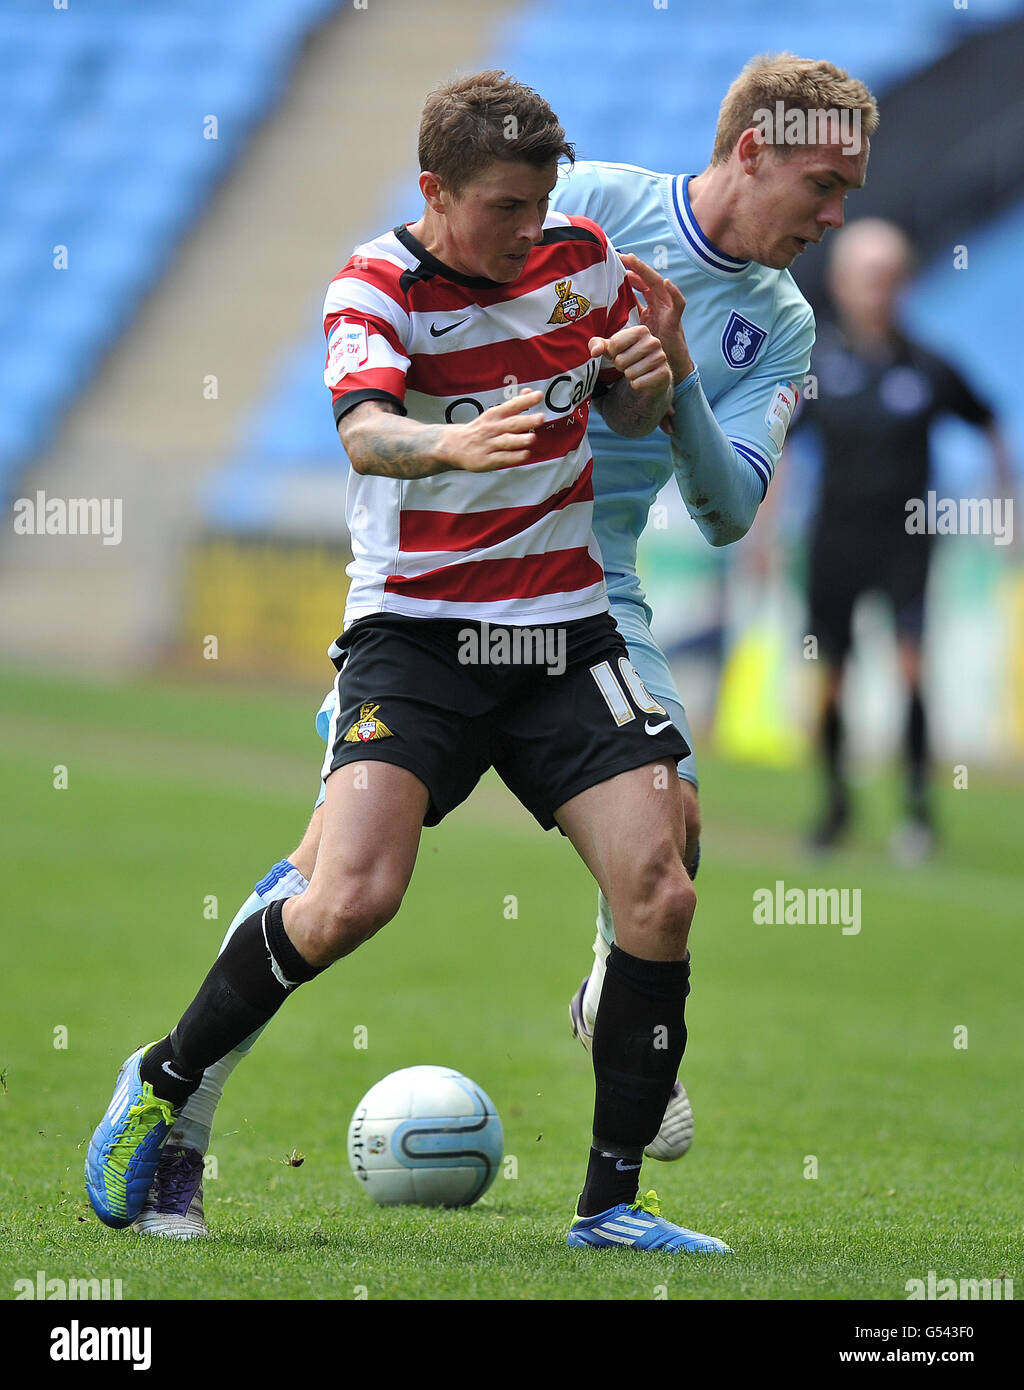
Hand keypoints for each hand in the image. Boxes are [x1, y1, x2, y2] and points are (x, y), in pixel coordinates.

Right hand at [439, 390, 544, 471]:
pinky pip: (502, 458)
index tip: (538, 395)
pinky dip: (514, 457)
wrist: (454, 445)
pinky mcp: (487, 460)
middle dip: (526, 421)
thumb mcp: (494, 414)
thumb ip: (514, 404)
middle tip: (541, 418)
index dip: (525, 401)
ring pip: (506, 442)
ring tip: (532, 438)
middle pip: (511, 424)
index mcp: (494, 415)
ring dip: (519, 440)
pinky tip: (525, 455)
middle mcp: (492, 429)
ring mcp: (489, 445)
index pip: (511, 406)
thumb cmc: (480, 429)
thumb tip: (530, 391)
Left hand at [588, 323, 670, 398]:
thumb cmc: (628, 356)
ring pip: (629, 373)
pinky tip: (643, 378)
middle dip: (621, 365)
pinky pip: (638, 383)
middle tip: (629, 364)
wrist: (650, 373)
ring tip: (636, 370)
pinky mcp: (664, 374)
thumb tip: (594, 352)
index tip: (621, 352)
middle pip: (621, 360)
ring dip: (629, 375)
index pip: (614, 344)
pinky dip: (636, 384)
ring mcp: (661, 357)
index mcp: (641, 330)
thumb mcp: (611, 348)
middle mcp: (653, 342)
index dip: (613, 353)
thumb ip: (597, 344)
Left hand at [619, 252, 692, 385]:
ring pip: (659, 285)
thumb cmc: (650, 350)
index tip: (615, 263)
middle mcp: (659, 304)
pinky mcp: (675, 320)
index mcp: (650, 306)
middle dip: (636, 266)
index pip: (639, 284)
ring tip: (635, 261)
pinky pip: (678, 303)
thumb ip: (624, 321)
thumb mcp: (635, 331)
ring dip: (647, 272)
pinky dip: (674, 292)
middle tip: (622, 256)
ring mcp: (668, 310)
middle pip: (648, 280)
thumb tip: (604, 315)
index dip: (629, 272)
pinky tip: (666, 282)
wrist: (668, 366)